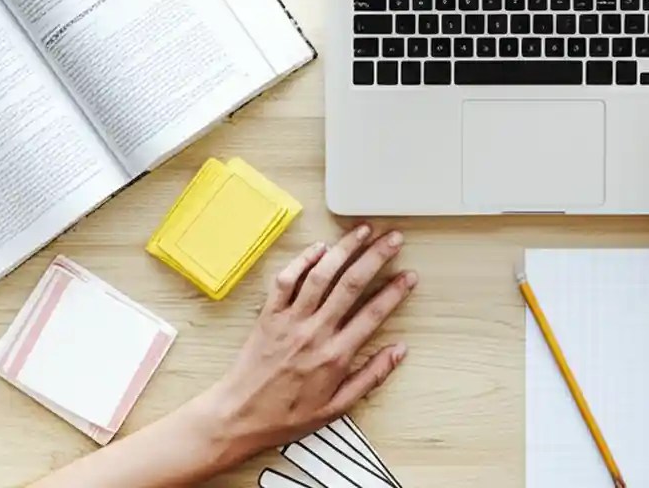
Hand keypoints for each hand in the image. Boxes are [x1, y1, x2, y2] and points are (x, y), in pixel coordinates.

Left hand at [196, 225, 416, 468]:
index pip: (373, 314)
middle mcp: (315, 332)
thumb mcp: (338, 407)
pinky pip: (286, 280)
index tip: (409, 275)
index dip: (395, 291)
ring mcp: (290, 320)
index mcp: (335, 356)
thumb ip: (371, 376)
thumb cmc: (288, 415)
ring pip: (321, 275)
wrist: (240, 416)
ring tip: (362, 231)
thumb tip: (399, 351)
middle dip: (375, 257)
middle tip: (393, 238)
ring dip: (344, 249)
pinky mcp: (269, 315)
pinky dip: (304, 260)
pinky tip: (320, 248)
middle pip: (351, 284)